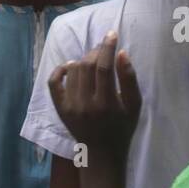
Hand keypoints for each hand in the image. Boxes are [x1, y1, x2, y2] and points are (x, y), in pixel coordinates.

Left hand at [48, 31, 141, 155]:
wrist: (102, 153)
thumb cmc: (122, 127)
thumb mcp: (135, 106)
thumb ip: (130, 79)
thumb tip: (122, 53)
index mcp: (106, 103)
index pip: (104, 67)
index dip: (107, 47)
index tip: (112, 34)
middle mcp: (85, 104)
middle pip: (87, 66)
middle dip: (96, 51)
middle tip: (103, 49)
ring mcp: (70, 106)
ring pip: (72, 71)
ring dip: (83, 60)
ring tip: (92, 62)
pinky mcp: (60, 108)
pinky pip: (53, 82)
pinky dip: (59, 70)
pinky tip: (69, 67)